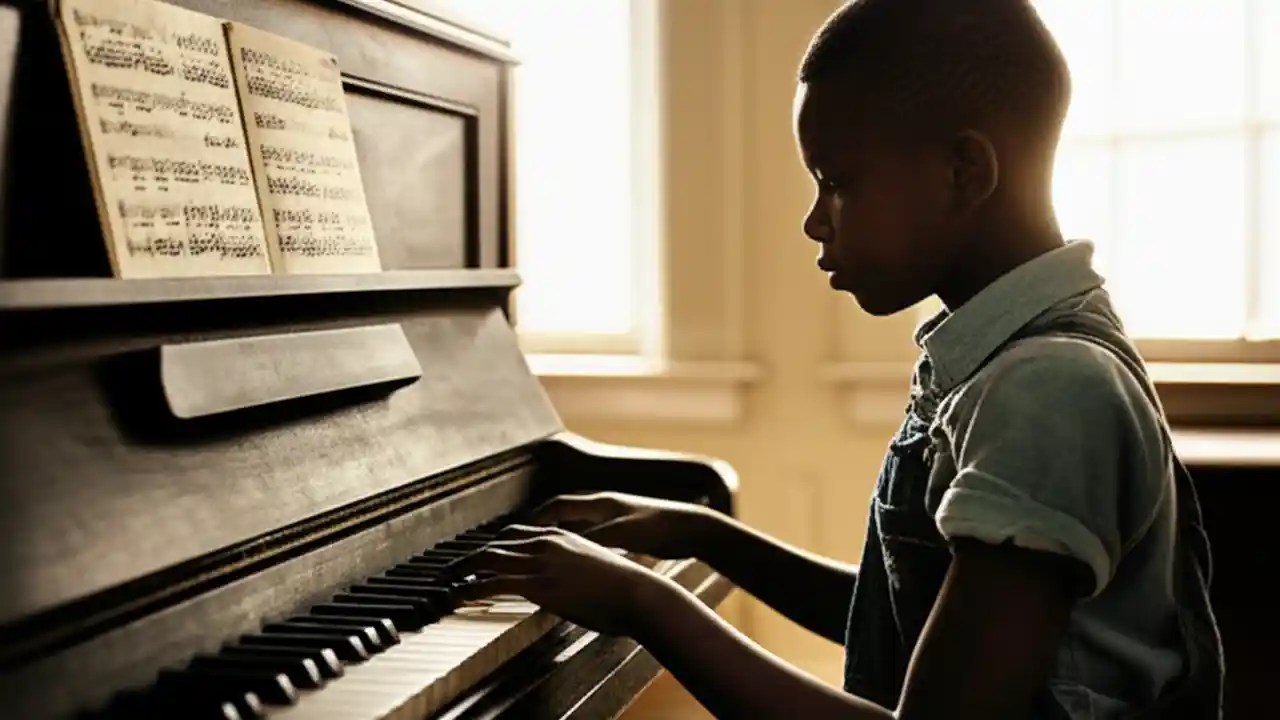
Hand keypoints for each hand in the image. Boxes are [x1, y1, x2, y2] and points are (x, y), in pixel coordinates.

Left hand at [445, 524, 674, 636]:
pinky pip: (494, 582)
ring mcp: (541, 562)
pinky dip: (469, 588)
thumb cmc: (626, 589)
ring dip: (462, 571)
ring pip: (488, 559)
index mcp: (561, 536)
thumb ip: (576, 571)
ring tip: (445, 581)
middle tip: (452, 569)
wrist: (640, 595)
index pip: (516, 534)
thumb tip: (569, 587)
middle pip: (496, 543)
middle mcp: (547, 542)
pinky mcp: (538, 584)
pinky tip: (456, 595)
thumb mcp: (596, 570)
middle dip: (470, 556)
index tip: (479, 558)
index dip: (494, 546)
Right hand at [523, 492, 713, 559]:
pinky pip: (592, 538)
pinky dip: (578, 547)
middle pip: (563, 514)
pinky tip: (574, 563)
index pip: (557, 505)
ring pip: (577, 527)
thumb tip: (561, 547)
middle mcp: (604, 507)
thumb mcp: (622, 534)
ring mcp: (614, 518)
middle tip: (521, 543)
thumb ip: (593, 540)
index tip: (517, 532)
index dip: (535, 518)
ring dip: (559, 537)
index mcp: (600, 503)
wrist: (691, 528)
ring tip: (540, 554)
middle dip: (542, 527)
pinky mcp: (625, 532)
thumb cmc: (658, 527)